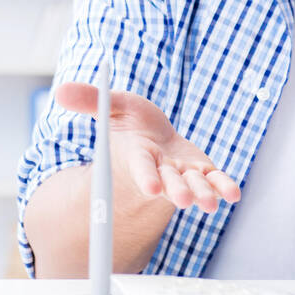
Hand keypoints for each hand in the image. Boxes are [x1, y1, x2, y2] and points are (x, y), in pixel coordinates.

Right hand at [55, 82, 241, 213]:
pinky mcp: (201, 172)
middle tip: (184, 200)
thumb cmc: (132, 125)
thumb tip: (61, 91)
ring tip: (209, 204)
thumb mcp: (114, 105)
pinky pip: (214, 181)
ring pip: (192, 186)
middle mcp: (160, 170)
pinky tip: (233, 193)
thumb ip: (91, 100)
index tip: (153, 189)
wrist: (155, 140)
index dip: (146, 178)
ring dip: (202, 194)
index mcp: (138, 156)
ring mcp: (182, 174)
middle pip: (169, 184)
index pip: (141, 169)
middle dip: (177, 192)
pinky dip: (224, 186)